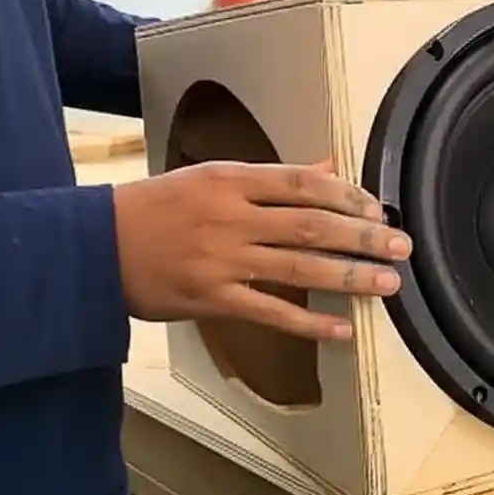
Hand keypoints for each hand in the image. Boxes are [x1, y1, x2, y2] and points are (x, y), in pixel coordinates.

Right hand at [112, 160, 411, 340]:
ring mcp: (222, 260)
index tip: (378, 209)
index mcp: (230, 179)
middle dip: (362, 236)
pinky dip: (309, 322)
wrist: (92, 247)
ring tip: (388, 283)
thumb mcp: (210, 177)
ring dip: (349, 276)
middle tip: (401, 245)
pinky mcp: (211, 299)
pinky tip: (342, 328)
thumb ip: (272, 176)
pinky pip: (270, 312)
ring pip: (298, 267)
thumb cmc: (156, 207)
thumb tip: (328, 166)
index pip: (303, 184)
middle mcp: (230, 217)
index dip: (347, 197)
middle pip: (311, 225)